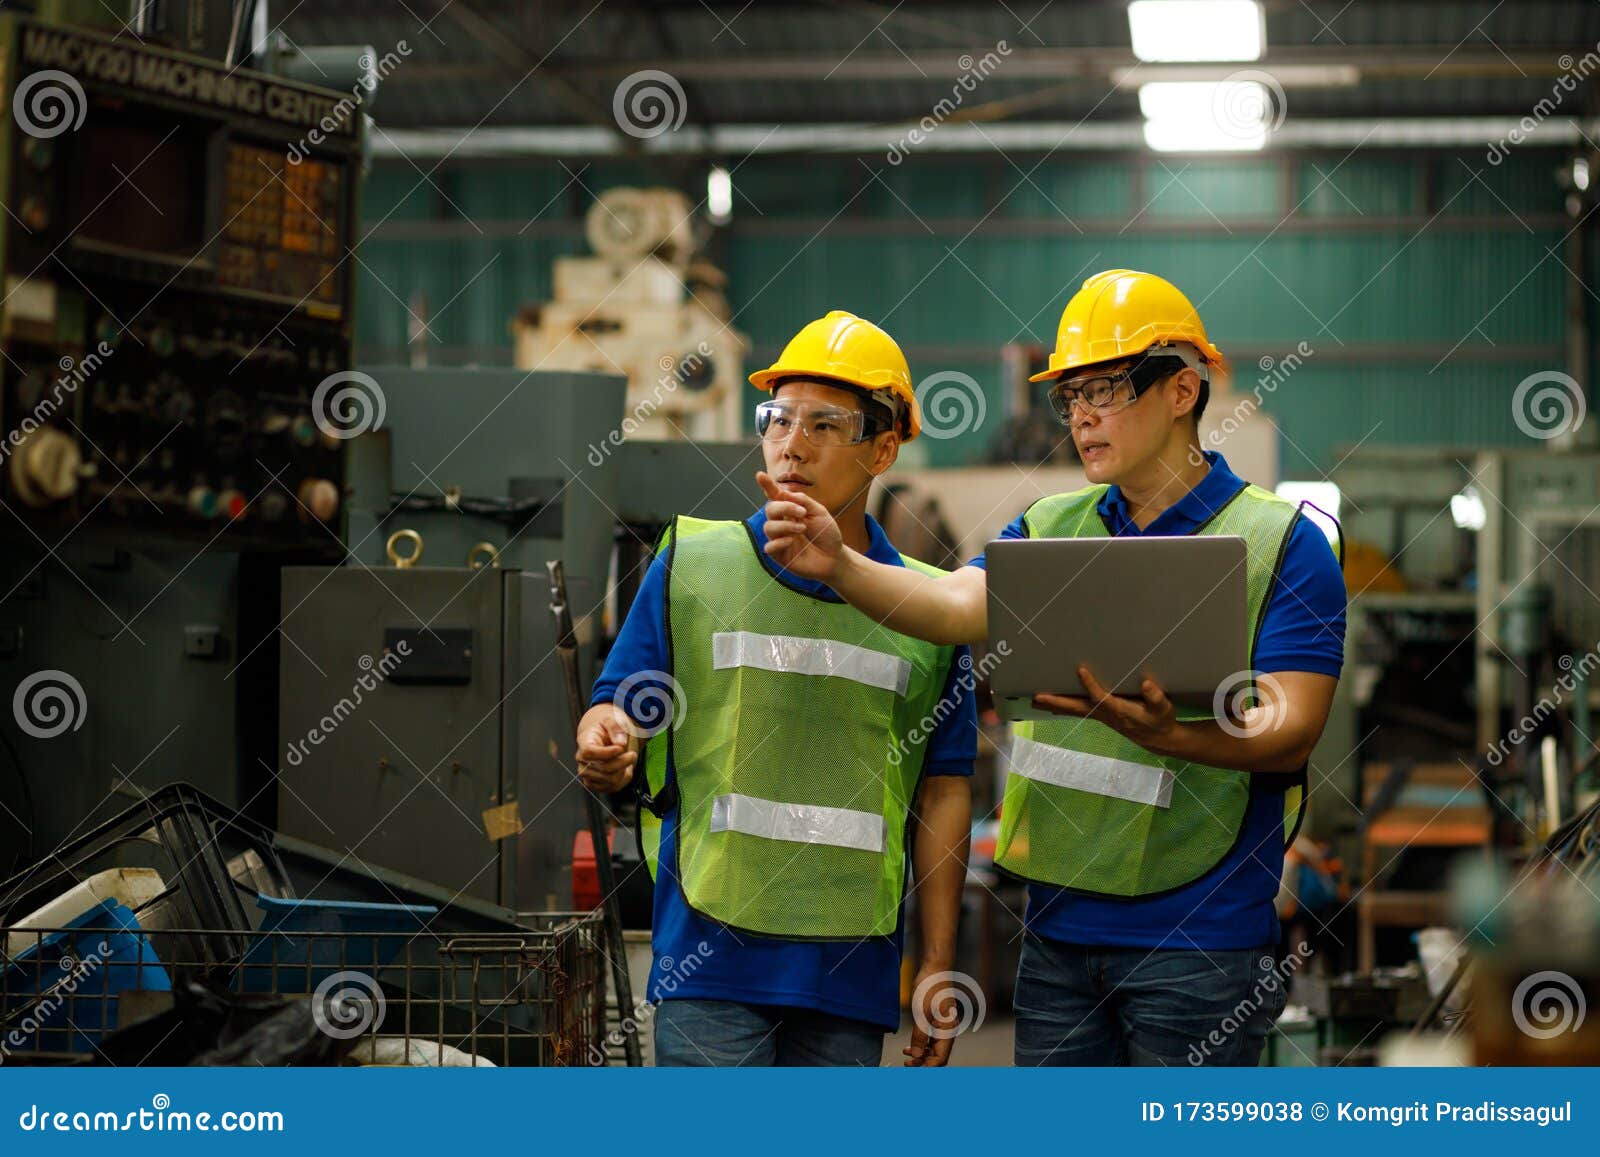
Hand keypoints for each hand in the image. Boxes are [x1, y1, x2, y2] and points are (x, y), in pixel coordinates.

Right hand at [575, 709, 638, 792]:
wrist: (604, 738)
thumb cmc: (608, 729)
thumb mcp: (613, 719)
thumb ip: (616, 728)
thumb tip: (620, 743)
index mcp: (584, 742)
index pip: (589, 752)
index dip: (606, 753)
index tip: (621, 748)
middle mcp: (582, 760)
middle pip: (604, 769)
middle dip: (623, 761)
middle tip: (633, 754)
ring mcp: (588, 774)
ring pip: (610, 780)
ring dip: (624, 769)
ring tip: (627, 759)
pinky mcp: (596, 785)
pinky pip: (614, 788)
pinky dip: (623, 779)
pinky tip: (624, 768)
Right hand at [757, 471, 844, 582]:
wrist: (835, 557)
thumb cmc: (827, 534)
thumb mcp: (820, 512)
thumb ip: (803, 501)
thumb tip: (786, 494)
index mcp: (791, 511)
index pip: (776, 497)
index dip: (767, 486)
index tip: (759, 475)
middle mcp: (783, 523)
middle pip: (770, 509)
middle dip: (784, 507)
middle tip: (802, 513)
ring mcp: (780, 539)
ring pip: (769, 527)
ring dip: (785, 525)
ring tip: (802, 529)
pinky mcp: (780, 556)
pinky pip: (769, 547)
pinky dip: (779, 542)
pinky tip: (791, 542)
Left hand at [903, 962, 959, 1066]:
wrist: (935, 969)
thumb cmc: (929, 989)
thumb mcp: (921, 1013)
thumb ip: (919, 1036)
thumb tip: (915, 1056)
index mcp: (947, 1031)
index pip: (940, 1059)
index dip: (926, 1067)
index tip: (911, 1067)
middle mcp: (948, 1031)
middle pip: (938, 1057)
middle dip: (923, 1063)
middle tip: (906, 1063)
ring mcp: (944, 1026)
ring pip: (934, 1049)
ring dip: (921, 1055)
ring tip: (905, 1055)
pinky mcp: (938, 1021)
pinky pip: (932, 1040)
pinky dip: (921, 1045)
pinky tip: (909, 1046)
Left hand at [1032, 665, 1178, 749]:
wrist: (1158, 739)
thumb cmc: (1160, 721)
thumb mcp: (1163, 709)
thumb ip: (1155, 697)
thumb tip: (1147, 684)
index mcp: (1119, 710)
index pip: (1101, 697)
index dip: (1090, 684)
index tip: (1080, 670)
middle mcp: (1105, 714)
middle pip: (1077, 707)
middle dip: (1057, 702)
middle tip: (1036, 697)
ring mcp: (1101, 716)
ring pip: (1074, 709)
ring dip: (1055, 705)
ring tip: (1034, 700)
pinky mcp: (1101, 715)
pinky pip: (1078, 710)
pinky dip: (1064, 707)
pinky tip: (1052, 705)